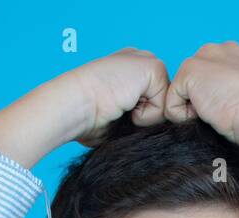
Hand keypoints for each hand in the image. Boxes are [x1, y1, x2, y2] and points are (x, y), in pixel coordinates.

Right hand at [0, 47, 169, 166]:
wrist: (74, 104)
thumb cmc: (85, 118)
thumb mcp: (114, 116)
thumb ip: (134, 117)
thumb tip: (152, 135)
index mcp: (127, 71)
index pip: (152, 101)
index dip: (140, 118)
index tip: (116, 113)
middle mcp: (138, 62)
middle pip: (162, 103)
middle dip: (145, 116)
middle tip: (118, 109)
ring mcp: (145, 61)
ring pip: (165, 104)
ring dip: (144, 116)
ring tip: (120, 106)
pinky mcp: (153, 68)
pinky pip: (164, 106)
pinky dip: (145, 115)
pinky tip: (124, 104)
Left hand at [164, 41, 238, 147]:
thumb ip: (225, 90)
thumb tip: (208, 106)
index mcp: (231, 53)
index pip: (204, 79)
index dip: (210, 100)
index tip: (229, 109)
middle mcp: (214, 49)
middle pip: (188, 86)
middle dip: (198, 103)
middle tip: (223, 111)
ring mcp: (200, 59)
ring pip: (179, 96)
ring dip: (193, 111)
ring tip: (218, 112)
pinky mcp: (188, 72)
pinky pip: (171, 105)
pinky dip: (185, 117)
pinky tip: (209, 113)